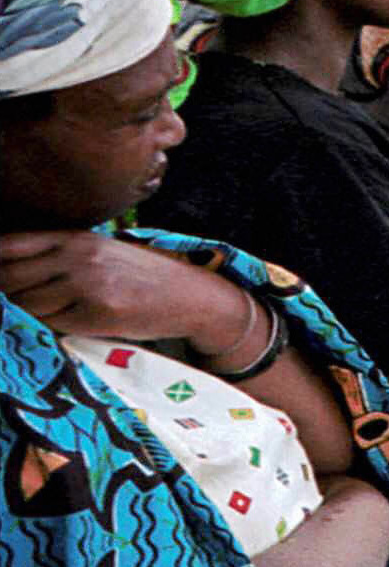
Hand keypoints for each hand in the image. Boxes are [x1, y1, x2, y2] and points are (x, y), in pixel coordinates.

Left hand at [0, 232, 257, 358]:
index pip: (6, 246)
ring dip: (21, 315)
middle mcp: (77, 257)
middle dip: (1, 295)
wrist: (191, 296)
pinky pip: (51, 324)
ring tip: (37, 317)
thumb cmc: (139, 277)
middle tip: (9, 306)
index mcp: (73, 237)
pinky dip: (47, 328)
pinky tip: (59, 326)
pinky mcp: (98, 314)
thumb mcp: (98, 253)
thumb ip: (56, 256)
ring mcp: (88, 285)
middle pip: (7, 278)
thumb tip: (7, 274)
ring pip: (24, 305)